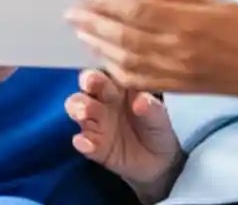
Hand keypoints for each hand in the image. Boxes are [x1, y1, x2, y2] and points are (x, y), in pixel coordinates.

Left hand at [65, 0, 237, 97]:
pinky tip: (104, 58)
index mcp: (190, 21)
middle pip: (124, 36)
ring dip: (98, 46)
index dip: (107, 2)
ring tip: (81, 32)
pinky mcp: (178, 88)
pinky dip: (116, 69)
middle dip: (93, 23)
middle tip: (72, 12)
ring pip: (126, 61)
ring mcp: (178, 72)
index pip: (137, 9)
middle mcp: (180, 48)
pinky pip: (138, 81)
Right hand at [65, 69, 181, 192]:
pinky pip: (85, 144)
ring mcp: (96, 125)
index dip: (92, 78)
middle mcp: (101, 104)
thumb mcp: (159, 115)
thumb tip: (140, 100)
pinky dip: (83, 144)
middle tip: (85, 104)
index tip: (91, 81)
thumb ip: (150, 107)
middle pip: (82, 95)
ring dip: (77, 112)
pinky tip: (85, 143)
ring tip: (83, 115)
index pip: (99, 78)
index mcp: (116, 89)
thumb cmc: (156, 126)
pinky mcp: (95, 148)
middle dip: (80, 98)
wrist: (160, 159)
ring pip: (78, 114)